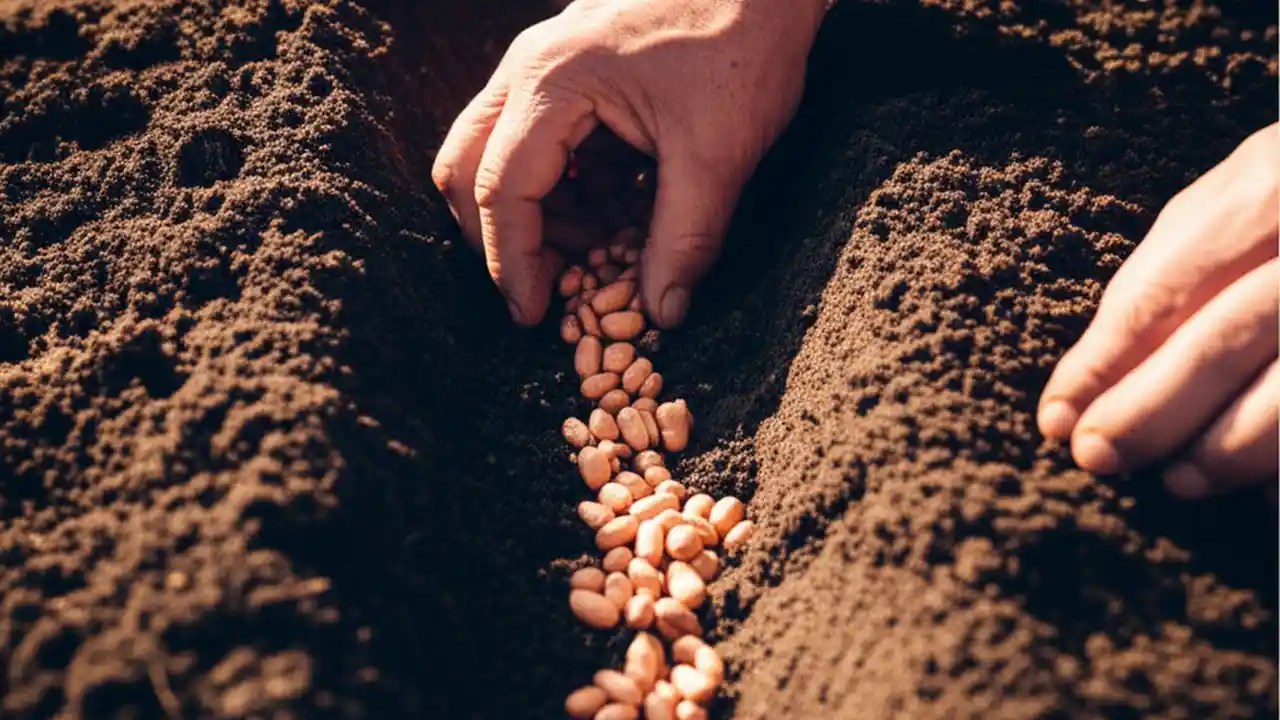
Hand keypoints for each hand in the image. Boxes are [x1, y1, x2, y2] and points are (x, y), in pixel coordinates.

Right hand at [431, 0, 825, 326]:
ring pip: (489, 149)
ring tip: (581, 256)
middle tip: (540, 290)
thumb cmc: (743, 43)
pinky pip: (528, 134)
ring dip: (524, 212)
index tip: (534, 315)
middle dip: (495, 238)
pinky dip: (551, 184)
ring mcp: (544, 60)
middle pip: (466, 167)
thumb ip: (686, 238)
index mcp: (553, 83)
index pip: (501, 191)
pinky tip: (601, 211)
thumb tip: (663, 313)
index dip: (513, 264)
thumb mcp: (719, 152)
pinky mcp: (569, 64)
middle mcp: (529, 68)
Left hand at [1038, 123, 1278, 498]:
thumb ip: (1172, 270)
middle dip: (1152, 411)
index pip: (1166, 288)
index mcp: (1274, 183)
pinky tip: (1267, 491)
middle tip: (1098, 456)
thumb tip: (1089, 379)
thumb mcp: (1242, 191)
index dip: (1104, 362)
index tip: (1058, 418)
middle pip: (1230, 339)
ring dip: (1231, 448)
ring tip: (1181, 479)